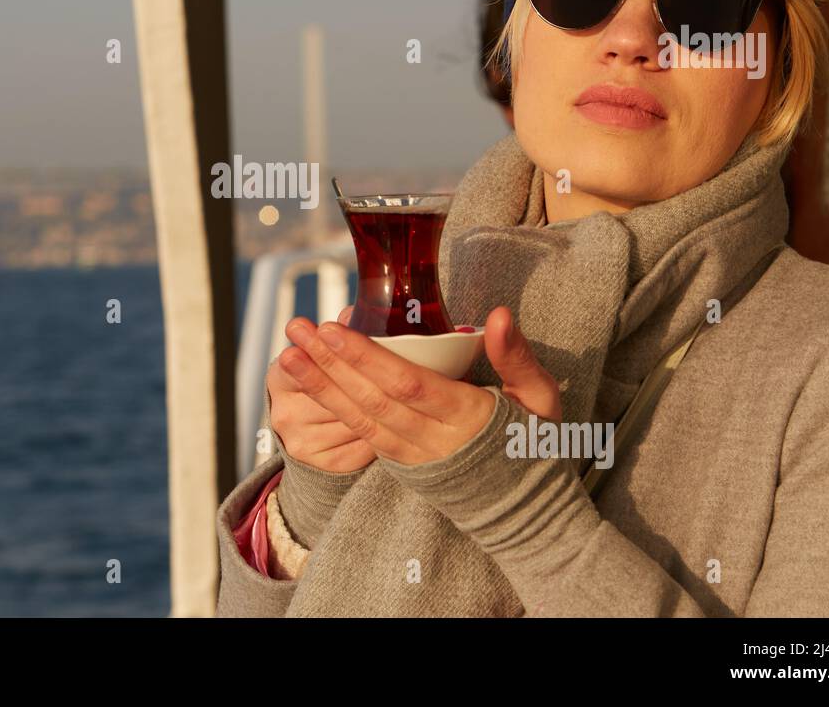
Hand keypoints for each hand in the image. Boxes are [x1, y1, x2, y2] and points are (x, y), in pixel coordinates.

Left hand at [279, 305, 560, 465]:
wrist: (530, 515)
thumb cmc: (535, 445)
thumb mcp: (540, 398)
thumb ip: (516, 356)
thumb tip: (496, 314)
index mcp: (468, 419)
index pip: (406, 384)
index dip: (365, 357)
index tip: (333, 328)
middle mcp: (435, 442)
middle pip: (372, 400)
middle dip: (329, 365)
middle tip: (296, 330)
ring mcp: (416, 458)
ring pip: (360, 420)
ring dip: (321, 386)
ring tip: (288, 355)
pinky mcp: (404, 467)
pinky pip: (362, 437)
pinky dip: (335, 410)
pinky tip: (312, 387)